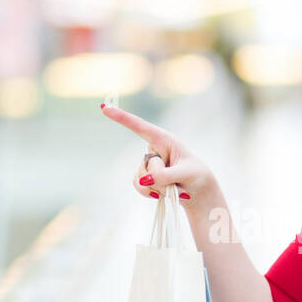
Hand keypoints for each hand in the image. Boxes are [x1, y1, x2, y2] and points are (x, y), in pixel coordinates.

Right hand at [100, 103, 216, 204]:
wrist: (198, 192)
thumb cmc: (196, 176)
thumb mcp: (186, 174)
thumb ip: (165, 176)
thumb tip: (144, 181)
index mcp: (164, 139)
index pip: (139, 126)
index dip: (121, 117)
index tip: (104, 107)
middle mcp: (153, 149)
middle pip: (148, 166)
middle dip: (163, 178)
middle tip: (180, 180)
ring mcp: (147, 164)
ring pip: (142, 178)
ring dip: (159, 187)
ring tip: (175, 187)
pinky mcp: (144, 177)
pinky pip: (139, 186)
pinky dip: (151, 193)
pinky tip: (163, 193)